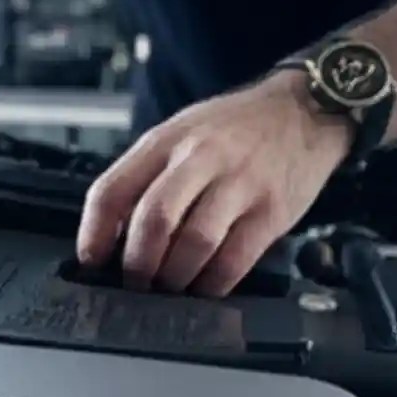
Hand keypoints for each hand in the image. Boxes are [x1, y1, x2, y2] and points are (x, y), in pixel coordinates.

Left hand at [76, 70, 352, 297]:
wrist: (305, 109)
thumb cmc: (237, 128)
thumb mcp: (182, 133)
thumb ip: (150, 175)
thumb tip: (116, 233)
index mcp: (167, 141)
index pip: (112, 189)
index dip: (94, 233)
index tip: (91, 260)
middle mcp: (200, 158)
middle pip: (153, 221)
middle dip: (138, 265)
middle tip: (136, 283)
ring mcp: (239, 183)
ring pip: (194, 244)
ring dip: (175, 278)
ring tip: (171, 287)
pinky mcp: (272, 210)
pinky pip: (234, 260)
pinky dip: (213, 283)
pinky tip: (206, 286)